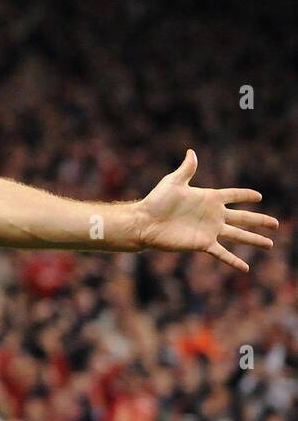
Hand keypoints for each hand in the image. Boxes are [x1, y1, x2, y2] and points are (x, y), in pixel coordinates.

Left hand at [136, 150, 277, 271]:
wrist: (145, 222)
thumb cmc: (156, 201)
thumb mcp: (173, 182)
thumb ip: (186, 169)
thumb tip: (191, 152)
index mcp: (209, 198)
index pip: (233, 196)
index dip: (245, 195)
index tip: (259, 196)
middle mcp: (213, 215)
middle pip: (242, 218)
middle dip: (260, 220)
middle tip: (276, 224)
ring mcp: (209, 230)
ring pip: (238, 235)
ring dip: (254, 240)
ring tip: (270, 244)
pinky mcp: (202, 244)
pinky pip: (222, 253)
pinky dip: (234, 261)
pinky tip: (246, 268)